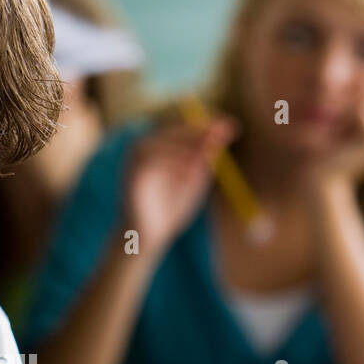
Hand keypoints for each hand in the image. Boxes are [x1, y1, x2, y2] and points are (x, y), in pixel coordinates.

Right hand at [121, 117, 236, 254]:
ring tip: (211, 150)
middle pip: (173, 129)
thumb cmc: (169, 210)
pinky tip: (193, 167)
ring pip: (162, 140)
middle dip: (201, 130)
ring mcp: (135, 161)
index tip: (232, 126)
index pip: (184, 128)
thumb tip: (221, 134)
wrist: (148, 238)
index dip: (207, 125)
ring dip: (188, 142)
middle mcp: (145, 149)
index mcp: (159, 148)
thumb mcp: (193, 180)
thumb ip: (204, 158)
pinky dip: (173, 159)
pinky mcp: (131, 175)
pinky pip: (151, 159)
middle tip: (226, 132)